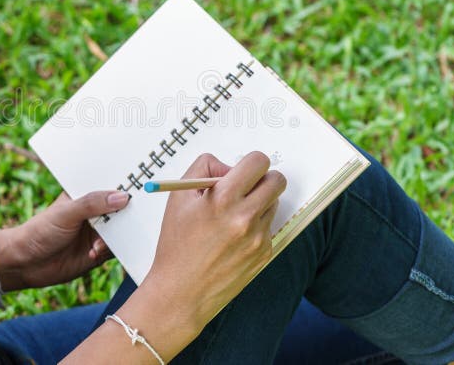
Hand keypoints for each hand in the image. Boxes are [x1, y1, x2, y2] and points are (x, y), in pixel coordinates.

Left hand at [0, 190, 129, 289]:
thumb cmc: (39, 231)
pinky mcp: (101, 252)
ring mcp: (100, 232)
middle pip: (122, 208)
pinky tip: (94, 253)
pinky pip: (117, 249)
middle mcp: (96, 212)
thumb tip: (122, 197)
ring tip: (106, 237)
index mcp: (86, 194)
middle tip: (140, 210)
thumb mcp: (65, 213)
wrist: (25, 265)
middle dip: (130, 210)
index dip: (126, 183)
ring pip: (123, 229)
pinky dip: (113, 250)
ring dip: (121, 233)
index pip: (111, 185)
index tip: (143, 181)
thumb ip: (92, 204)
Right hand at [142, 151, 285, 330]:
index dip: (251, 162)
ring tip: (232, 218)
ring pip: (273, 203)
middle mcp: (245, 217)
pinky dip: (255, 227)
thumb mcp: (179, 197)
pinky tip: (233, 239)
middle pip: (276, 180)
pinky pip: (268, 227)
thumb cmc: (177, 244)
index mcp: (223, 198)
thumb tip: (229, 166)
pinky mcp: (264, 253)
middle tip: (246, 187)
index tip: (244, 170)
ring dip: (259, 203)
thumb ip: (204, 169)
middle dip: (262, 179)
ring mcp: (258, 237)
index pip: (259, 162)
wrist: (181, 292)